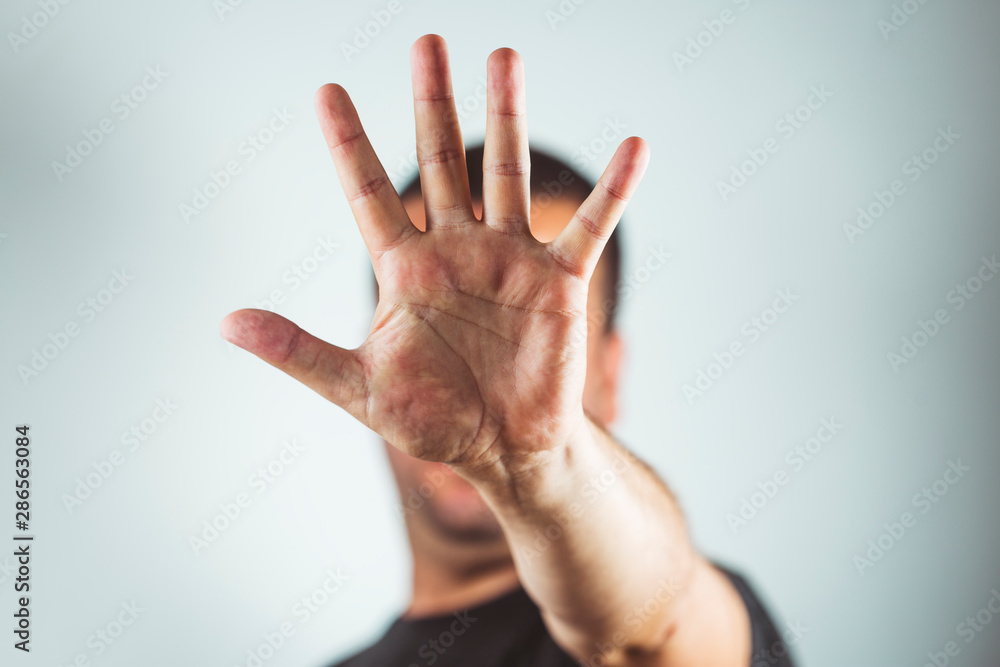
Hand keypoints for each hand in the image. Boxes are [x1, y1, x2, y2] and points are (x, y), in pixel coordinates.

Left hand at [220, 34, 648, 474]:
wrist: (504, 451)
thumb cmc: (432, 422)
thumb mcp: (359, 388)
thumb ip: (299, 351)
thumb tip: (226, 323)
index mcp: (404, 270)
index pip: (369, 192)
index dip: (348, 142)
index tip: (326, 91)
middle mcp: (456, 249)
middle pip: (441, 159)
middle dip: (431, 101)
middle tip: (426, 42)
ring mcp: (509, 258)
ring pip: (506, 173)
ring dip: (507, 115)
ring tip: (504, 56)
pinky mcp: (558, 280)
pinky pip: (591, 226)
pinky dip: (613, 190)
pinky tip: (635, 147)